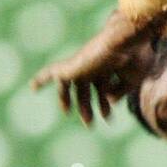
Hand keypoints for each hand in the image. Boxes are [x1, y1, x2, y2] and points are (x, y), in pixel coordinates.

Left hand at [30, 10, 156, 125]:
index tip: (107, 118)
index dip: (104, 105)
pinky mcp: (72, 66)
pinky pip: (52, 73)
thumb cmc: (134, 57)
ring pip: (71, 86)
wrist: (125, 41)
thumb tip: (110, 101)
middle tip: (89, 125)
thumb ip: (120, 91)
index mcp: (108, 66)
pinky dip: (42, 79)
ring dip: (71, 101)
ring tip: (68, 114)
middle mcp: (94, 64)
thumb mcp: (131, 80)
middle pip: (86, 89)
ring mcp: (82, 65)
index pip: (102, 88)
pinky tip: (33, 88)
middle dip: (87, 107)